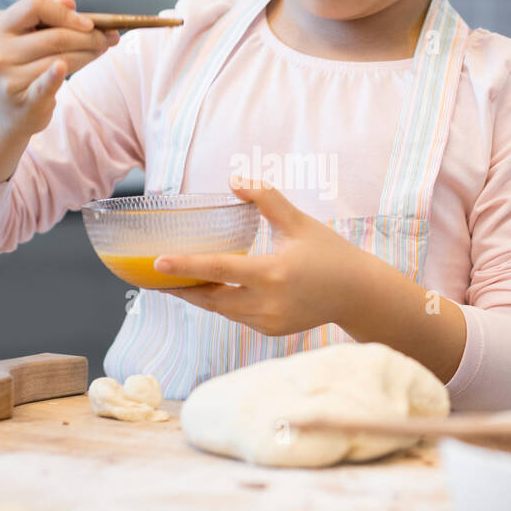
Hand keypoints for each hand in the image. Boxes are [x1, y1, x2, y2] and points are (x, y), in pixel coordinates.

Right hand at [0, 0, 119, 135]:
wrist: (3, 111)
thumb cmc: (21, 67)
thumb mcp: (24, 39)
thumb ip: (46, 17)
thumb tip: (70, 2)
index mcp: (0, 29)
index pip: (34, 6)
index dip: (65, 12)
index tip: (89, 23)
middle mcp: (0, 53)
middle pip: (55, 36)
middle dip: (88, 37)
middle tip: (109, 38)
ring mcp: (9, 79)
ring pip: (61, 59)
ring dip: (88, 54)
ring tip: (102, 50)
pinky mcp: (23, 102)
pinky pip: (44, 86)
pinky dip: (55, 76)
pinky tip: (63, 68)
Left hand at [152, 177, 362, 335]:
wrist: (357, 293)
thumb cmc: (329, 253)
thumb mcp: (298, 222)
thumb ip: (265, 199)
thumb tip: (234, 180)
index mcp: (273, 274)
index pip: (218, 270)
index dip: (185, 266)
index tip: (157, 263)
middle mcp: (267, 303)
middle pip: (210, 297)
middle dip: (181, 287)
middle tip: (153, 276)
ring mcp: (268, 321)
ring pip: (221, 310)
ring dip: (199, 295)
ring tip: (176, 280)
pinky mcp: (271, 330)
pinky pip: (236, 316)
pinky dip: (222, 303)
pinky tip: (210, 288)